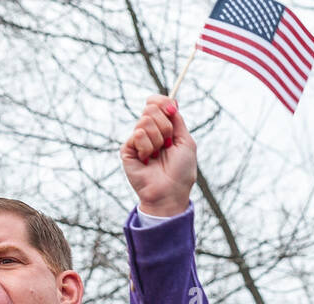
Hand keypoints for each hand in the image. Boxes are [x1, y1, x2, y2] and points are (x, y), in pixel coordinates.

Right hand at [121, 94, 196, 217]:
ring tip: (157, 155)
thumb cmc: (181, 171)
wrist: (170, 192)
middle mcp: (149, 132)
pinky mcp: (127, 150)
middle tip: (167, 144)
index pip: (156, 103)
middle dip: (165, 126)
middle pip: (151, 108)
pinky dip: (147, 147)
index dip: (164, 102)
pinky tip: (147, 160)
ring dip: (157, 140)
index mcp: (162, 128)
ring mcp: (137, 140)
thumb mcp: (186, 141)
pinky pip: (138, 135)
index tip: (173, 110)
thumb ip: (177, 120)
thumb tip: (172, 102)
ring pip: (145, 121)